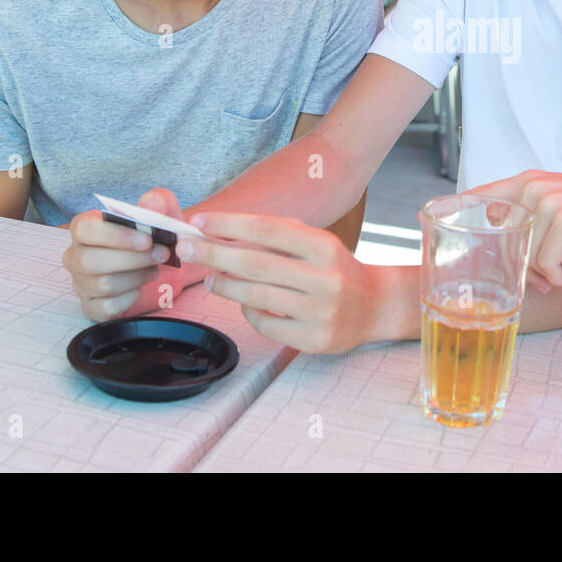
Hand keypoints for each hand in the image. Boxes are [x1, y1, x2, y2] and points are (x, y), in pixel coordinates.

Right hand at [63, 187, 180, 320]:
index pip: (84, 229)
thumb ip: (157, 201)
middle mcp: (76, 256)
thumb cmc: (155, 234)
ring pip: (102, 284)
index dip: (114, 235)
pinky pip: (106, 308)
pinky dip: (129, 298)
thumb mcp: (162, 211)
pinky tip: (141, 288)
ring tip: (154, 268)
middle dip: (130, 259)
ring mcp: (82, 283)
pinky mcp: (92, 306)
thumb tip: (150, 204)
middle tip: (160, 254)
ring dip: (136, 277)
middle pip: (89, 261)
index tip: (146, 239)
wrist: (164, 261)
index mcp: (85, 229)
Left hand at [177, 212, 381, 354]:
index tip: (199, 222)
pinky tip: (243, 301)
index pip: (269, 230)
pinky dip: (247, 310)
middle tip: (186, 249)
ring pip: (256, 296)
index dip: (230, 224)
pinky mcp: (314, 339)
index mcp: (325, 246)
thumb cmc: (336, 269)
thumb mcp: (317, 243)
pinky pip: (265, 323)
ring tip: (209, 278)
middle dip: (214, 253)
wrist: (375, 306)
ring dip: (224, 285)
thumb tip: (223, 232)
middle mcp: (325, 278)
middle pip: (256, 264)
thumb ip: (278, 236)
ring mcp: (320, 311)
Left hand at [468, 170, 561, 287]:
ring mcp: (549, 203)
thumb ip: (534, 215)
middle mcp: (535, 187)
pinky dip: (559, 278)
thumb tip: (510, 246)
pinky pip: (546, 265)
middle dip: (520, 267)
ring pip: (525, 255)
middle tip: (545, 280)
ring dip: (544, 276)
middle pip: (504, 238)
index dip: (458, 208)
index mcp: (532, 180)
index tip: (426, 217)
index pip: (484, 194)